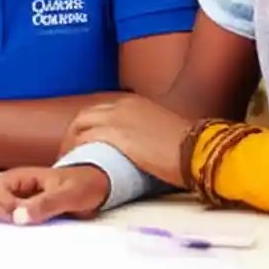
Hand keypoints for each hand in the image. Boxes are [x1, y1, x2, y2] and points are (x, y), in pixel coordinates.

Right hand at [0, 166, 109, 225]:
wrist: (97, 187)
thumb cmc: (84, 185)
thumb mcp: (69, 194)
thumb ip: (45, 204)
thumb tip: (17, 217)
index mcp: (22, 176)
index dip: (2, 206)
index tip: (18, 219)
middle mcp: (16, 186)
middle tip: (19, 224)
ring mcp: (18, 197)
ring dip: (3, 219)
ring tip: (22, 227)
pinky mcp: (24, 209)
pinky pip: (8, 216)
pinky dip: (10, 224)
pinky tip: (24, 230)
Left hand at [61, 94, 191, 185]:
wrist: (198, 151)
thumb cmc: (188, 148)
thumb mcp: (162, 131)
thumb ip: (144, 132)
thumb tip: (139, 148)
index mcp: (134, 103)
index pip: (99, 111)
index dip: (88, 128)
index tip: (83, 143)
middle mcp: (122, 106)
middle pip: (84, 117)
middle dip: (73, 135)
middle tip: (69, 153)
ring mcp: (116, 118)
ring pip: (80, 127)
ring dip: (71, 144)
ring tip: (69, 162)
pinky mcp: (115, 134)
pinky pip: (84, 141)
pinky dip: (76, 151)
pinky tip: (75, 165)